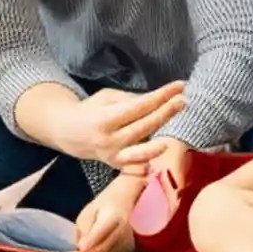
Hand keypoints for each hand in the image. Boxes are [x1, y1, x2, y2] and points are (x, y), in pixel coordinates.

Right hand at [62, 82, 185, 173]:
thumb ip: (130, 100)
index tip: (178, 86)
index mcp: (105, 118)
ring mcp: (113, 155)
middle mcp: (109, 139)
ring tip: (178, 128)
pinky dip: (148, 161)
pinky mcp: (116, 165)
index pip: (140, 106)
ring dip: (161, 139)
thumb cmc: (91, 110)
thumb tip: (157, 100)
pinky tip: (162, 153)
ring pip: (142, 150)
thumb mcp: (107, 97)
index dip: (161, 96)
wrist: (69, 132)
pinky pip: (135, 165)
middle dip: (166, 112)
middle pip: (144, 126)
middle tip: (183, 100)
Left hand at [65, 185, 137, 251]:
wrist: (117, 209)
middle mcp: (124, 231)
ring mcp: (127, 244)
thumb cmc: (98, 212)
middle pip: (104, 249)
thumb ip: (84, 230)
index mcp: (114, 216)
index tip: (78, 249)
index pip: (102, 231)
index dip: (90, 242)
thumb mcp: (86, 215)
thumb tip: (81, 248)